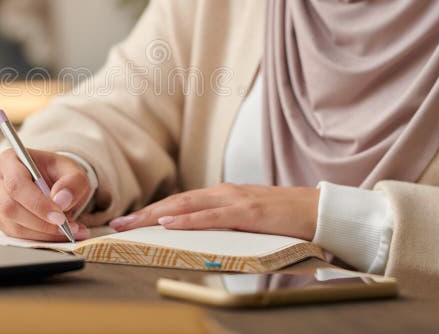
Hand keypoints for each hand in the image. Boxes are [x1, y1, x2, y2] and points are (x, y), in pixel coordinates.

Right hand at [0, 148, 91, 241]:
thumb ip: (73, 182)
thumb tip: (61, 200)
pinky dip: (42, 239)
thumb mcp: (74, 171)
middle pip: (9, 207)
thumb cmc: (60, 174)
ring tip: (71, 231)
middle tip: (67, 227)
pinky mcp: (2, 221)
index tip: (60, 216)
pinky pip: (18, 237)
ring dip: (44, 234)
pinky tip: (61, 234)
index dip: (37, 203)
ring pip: (14, 226)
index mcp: (10, 159)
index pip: (16, 183)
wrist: (55, 184)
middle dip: (41, 222)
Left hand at [108, 183, 319, 240]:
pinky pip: (213, 216)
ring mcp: (236, 201)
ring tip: (133, 224)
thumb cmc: (285, 221)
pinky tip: (170, 223)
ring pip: (188, 206)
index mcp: (223, 196)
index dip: (152, 211)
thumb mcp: (248, 223)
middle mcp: (225, 193)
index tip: (128, 221)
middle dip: (145, 214)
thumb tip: (200, 244)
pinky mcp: (250, 212)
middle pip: (176, 202)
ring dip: (157, 215)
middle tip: (117, 225)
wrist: (321, 212)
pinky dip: (189, 219)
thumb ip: (225, 228)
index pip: (180, 203)